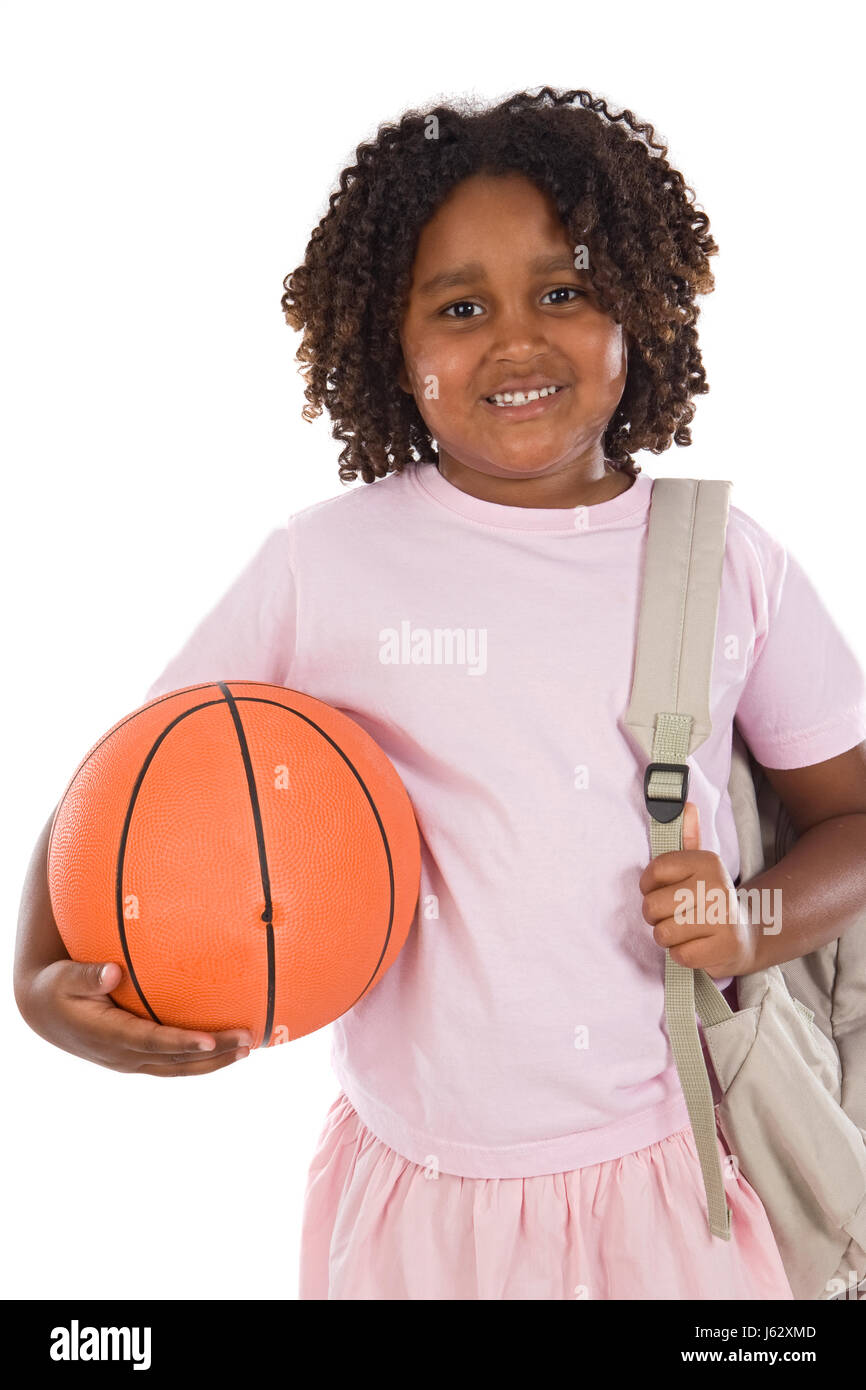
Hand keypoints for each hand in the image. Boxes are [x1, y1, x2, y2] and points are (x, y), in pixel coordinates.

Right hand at [22, 959, 253, 1075]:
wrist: (45, 1014)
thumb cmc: (57, 988)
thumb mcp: (64, 978)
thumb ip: (87, 975)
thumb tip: (112, 972)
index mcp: (108, 1036)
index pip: (151, 1042)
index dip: (180, 1043)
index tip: (209, 1040)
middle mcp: (123, 1055)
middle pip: (175, 1061)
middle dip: (213, 1053)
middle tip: (247, 1040)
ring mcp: (131, 1061)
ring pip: (178, 1068)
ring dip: (214, 1061)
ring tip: (248, 1049)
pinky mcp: (137, 1058)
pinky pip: (174, 1064)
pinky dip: (200, 1059)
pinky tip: (225, 1048)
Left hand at [638, 801, 755, 978]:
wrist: (748, 935)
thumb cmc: (710, 899)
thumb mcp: (699, 867)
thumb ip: (688, 837)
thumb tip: (687, 805)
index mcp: (707, 862)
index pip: (654, 871)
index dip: (647, 886)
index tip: (658, 890)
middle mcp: (717, 886)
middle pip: (653, 905)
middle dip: (654, 916)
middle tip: (671, 915)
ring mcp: (723, 918)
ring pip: (663, 933)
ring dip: (667, 937)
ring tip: (684, 931)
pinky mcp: (724, 948)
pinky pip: (679, 955)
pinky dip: (682, 955)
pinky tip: (696, 946)